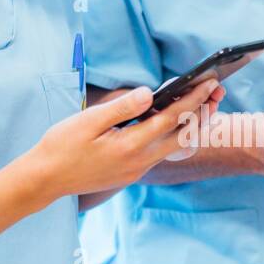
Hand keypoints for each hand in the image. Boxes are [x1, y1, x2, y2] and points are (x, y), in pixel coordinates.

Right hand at [32, 79, 221, 197]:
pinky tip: (176, 123)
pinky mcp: (131, 173)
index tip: (209, 83)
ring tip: (206, 107)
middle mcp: (139, 161)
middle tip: (218, 93)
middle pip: (182, 136)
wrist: (45, 180)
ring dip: (191, 126)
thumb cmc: (61, 146)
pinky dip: (174, 136)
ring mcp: (137, 170)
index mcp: (130, 146)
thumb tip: (149, 93)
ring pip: (174, 146)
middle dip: (202, 113)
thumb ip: (122, 107)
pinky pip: (161, 152)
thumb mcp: (88, 121)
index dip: (193, 99)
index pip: (171, 118)